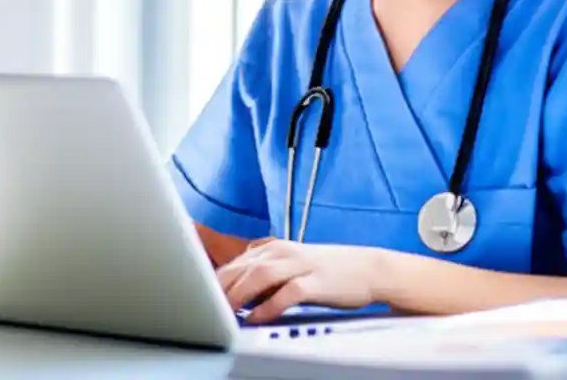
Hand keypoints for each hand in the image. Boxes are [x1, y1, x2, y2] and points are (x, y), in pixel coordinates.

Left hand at [216, 239, 383, 322]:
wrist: (369, 269)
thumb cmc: (326, 272)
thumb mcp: (290, 266)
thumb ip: (262, 275)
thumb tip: (232, 294)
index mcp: (272, 248)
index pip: (233, 265)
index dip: (212, 284)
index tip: (197, 301)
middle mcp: (282, 252)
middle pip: (240, 269)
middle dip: (219, 290)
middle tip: (202, 311)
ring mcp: (299, 265)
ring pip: (259, 277)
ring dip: (237, 295)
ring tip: (222, 314)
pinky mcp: (316, 281)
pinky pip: (287, 294)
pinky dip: (268, 306)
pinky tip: (256, 318)